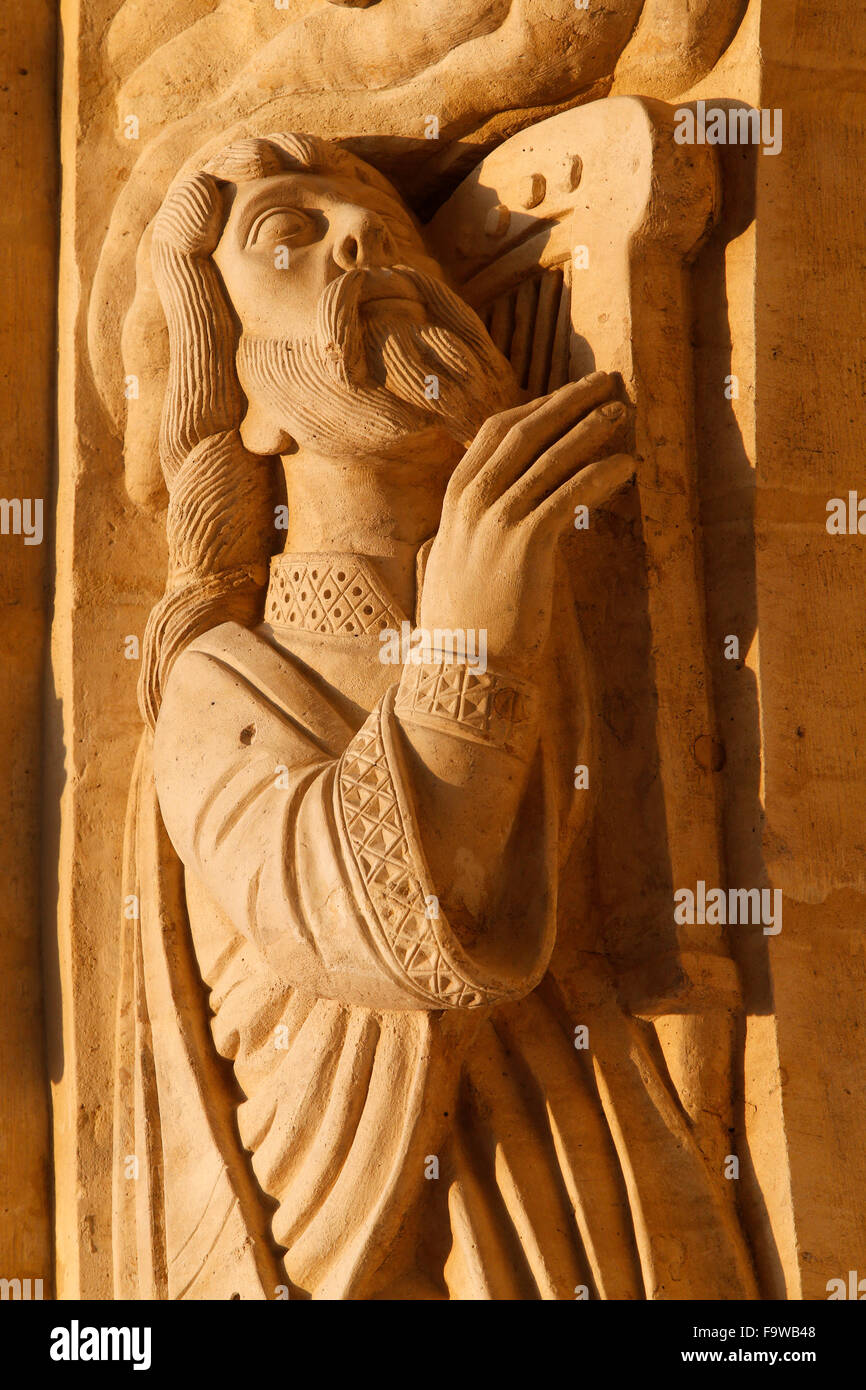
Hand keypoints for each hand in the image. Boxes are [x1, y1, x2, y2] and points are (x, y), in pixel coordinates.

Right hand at [419, 372, 634, 678]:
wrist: (460, 666)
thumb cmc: (462, 625)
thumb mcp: (452, 564)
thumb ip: (466, 533)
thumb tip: (478, 524)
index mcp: (456, 500)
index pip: (495, 433)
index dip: (536, 408)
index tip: (566, 396)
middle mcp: (473, 502)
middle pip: (524, 431)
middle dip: (567, 401)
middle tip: (604, 382)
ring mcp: (497, 520)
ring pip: (550, 457)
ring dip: (590, 428)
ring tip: (622, 411)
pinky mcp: (526, 543)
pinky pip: (569, 493)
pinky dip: (599, 473)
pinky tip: (625, 463)